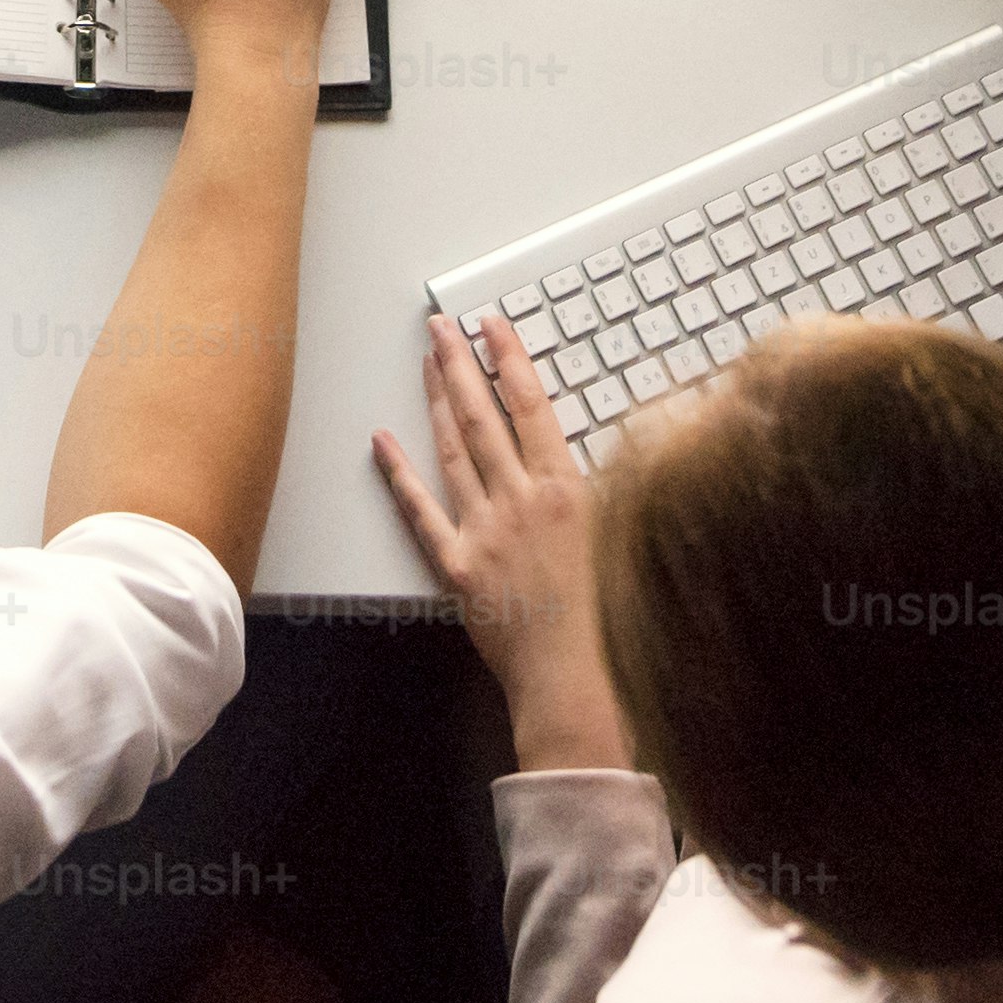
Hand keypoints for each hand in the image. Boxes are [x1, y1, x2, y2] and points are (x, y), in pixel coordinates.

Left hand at [374, 313, 628, 770]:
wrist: (578, 678)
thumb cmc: (611, 614)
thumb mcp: (620, 532)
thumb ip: (599, 484)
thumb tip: (586, 438)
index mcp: (568, 488)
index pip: (532, 405)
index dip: (508, 359)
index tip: (491, 324)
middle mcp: (523, 500)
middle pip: (484, 416)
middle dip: (460, 364)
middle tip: (442, 325)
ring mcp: (486, 531)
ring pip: (454, 451)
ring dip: (438, 402)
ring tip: (426, 361)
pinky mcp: (458, 566)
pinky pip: (421, 512)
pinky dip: (399, 475)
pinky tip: (382, 441)